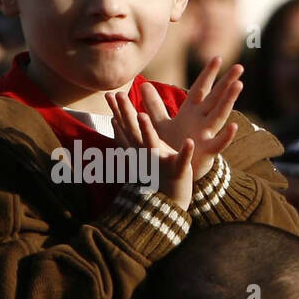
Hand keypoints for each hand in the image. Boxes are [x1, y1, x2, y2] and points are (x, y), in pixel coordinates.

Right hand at [107, 90, 194, 209]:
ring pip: (152, 144)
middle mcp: (146, 154)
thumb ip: (126, 136)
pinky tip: (189, 142)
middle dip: (127, 113)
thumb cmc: (154, 175)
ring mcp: (160, 163)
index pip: (125, 126)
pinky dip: (185, 153)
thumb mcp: (138, 154)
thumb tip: (114, 120)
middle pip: (134, 131)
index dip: (117, 110)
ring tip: (142, 115)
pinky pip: (181, 161)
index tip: (109, 94)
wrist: (167, 204)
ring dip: (147, 131)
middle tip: (119, 95)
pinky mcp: (178, 171)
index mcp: (139, 148)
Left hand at [138, 55, 239, 178]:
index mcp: (192, 113)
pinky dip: (225, 136)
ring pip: (220, 115)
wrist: (177, 172)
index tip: (218, 58)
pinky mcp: (207, 152)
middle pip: (216, 98)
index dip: (208, 74)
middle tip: (240, 67)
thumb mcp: (162, 123)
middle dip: (227, 83)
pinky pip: (218, 143)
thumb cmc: (173, 146)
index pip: (201, 89)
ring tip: (239, 85)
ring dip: (229, 101)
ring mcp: (206, 135)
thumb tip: (144, 84)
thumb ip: (154, 105)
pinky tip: (234, 126)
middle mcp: (202, 121)